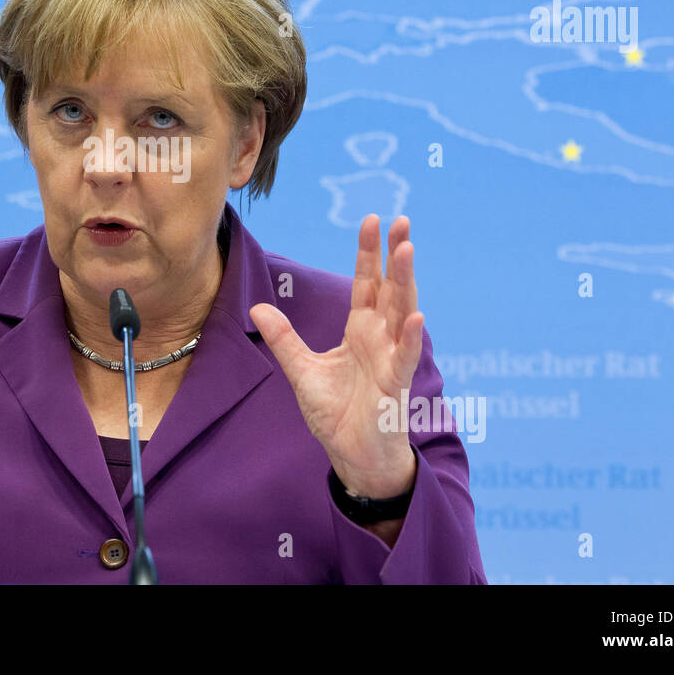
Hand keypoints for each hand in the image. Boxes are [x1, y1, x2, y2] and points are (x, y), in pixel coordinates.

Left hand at [249, 214, 422, 499]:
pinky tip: (416, 317)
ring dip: (406, 282)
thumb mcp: (302, 370)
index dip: (368, 253)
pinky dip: (411, 337)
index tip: (371, 220)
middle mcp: (380, 338)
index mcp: (361, 330)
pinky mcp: (395, 384)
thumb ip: (285, 338)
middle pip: (390, 288)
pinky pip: (405, 357)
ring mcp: (391, 358)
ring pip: (402, 312)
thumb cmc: (337, 413)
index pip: (366, 283)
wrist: (352, 454)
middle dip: (395, 255)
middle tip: (401, 220)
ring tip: (408, 249)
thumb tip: (257, 309)